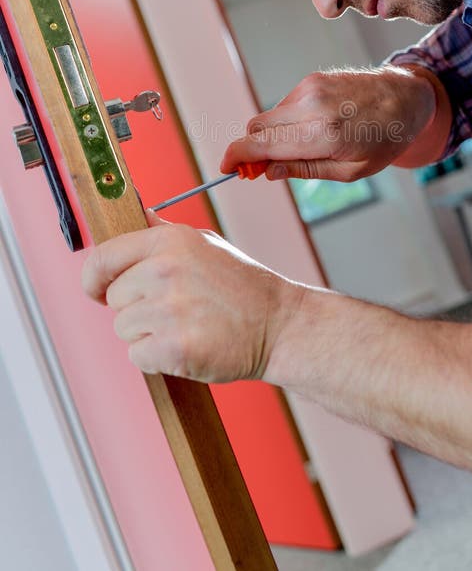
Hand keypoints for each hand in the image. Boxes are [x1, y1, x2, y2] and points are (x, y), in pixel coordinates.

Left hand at [81, 212, 301, 382]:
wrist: (280, 324)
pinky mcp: (175, 347)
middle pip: (114, 299)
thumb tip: (133, 211)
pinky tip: (187, 345)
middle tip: (175, 309)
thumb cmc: (242, 286)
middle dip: (135, 308)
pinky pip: (138, 357)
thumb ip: (161, 232)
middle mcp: (165, 270)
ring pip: (124, 329)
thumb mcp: (203, 243)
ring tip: (185, 325)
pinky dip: (157, 359)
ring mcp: (170, 309)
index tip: (96, 290)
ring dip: (148, 334)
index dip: (93, 279)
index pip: (102, 258)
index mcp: (169, 241)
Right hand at [221, 67, 435, 181]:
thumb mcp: (349, 171)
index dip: (236, 158)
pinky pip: (286, 105)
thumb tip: (266, 171)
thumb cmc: (384, 140)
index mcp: (322, 134)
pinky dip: (288, 120)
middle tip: (260, 168)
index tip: (226, 169)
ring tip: (303, 147)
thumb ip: (303, 170)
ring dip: (273, 135)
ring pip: (269, 116)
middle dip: (250, 149)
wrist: (407, 98)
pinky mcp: (312, 78)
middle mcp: (311, 106)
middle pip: (255, 127)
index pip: (261, 145)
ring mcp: (310, 88)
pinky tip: (314, 127)